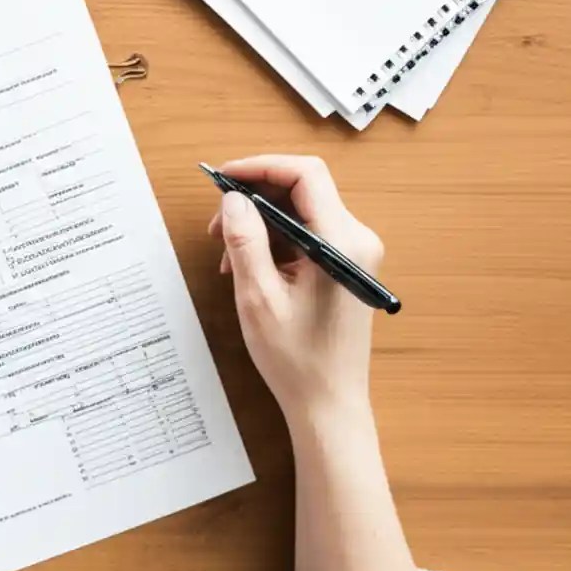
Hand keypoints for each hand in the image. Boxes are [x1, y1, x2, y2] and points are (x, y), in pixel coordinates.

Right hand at [208, 155, 384, 419]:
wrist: (328, 402)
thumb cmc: (297, 359)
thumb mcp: (258, 297)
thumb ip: (245, 241)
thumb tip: (232, 200)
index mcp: (341, 243)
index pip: (305, 175)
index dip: (261, 167)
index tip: (224, 177)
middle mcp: (355, 240)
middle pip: (302, 190)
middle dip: (254, 197)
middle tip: (215, 223)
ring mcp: (351, 253)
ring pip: (299, 212)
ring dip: (259, 222)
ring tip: (225, 253)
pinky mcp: (343, 266)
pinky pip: (304, 235)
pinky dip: (272, 240)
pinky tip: (246, 266)